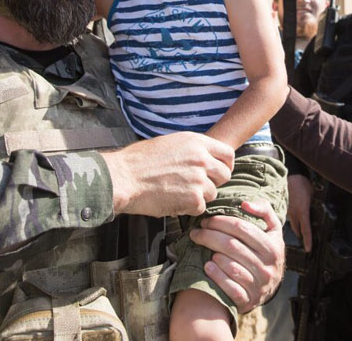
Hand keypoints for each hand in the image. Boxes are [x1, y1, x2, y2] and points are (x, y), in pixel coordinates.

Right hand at [104, 132, 233, 216]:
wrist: (123, 177)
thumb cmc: (139, 161)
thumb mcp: (169, 143)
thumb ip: (191, 150)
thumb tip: (202, 158)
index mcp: (197, 142)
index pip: (227, 154)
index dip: (225, 165)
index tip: (218, 172)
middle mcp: (201, 159)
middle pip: (224, 175)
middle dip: (213, 182)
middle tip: (197, 187)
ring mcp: (199, 179)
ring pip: (212, 193)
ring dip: (198, 197)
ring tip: (177, 193)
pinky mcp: (193, 199)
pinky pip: (200, 208)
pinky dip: (188, 209)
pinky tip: (172, 202)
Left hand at [191, 199, 284, 313]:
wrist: (268, 287)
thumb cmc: (265, 251)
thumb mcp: (272, 230)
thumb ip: (264, 211)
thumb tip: (245, 204)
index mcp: (274, 246)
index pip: (242, 228)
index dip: (221, 222)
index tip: (206, 220)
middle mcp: (269, 267)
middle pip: (232, 246)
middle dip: (210, 236)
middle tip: (196, 233)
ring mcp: (259, 286)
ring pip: (230, 266)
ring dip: (212, 254)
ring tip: (201, 248)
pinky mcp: (249, 300)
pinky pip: (230, 288)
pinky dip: (216, 276)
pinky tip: (207, 266)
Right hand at [286, 174, 312, 251]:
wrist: (290, 175)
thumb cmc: (302, 183)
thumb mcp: (313, 194)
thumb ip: (316, 203)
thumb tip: (323, 208)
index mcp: (302, 211)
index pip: (306, 230)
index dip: (308, 240)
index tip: (308, 249)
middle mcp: (294, 213)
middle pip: (298, 230)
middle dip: (301, 236)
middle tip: (306, 240)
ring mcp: (288, 210)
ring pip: (293, 223)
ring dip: (297, 227)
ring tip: (301, 230)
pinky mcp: (285, 206)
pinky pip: (289, 216)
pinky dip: (293, 218)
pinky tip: (296, 216)